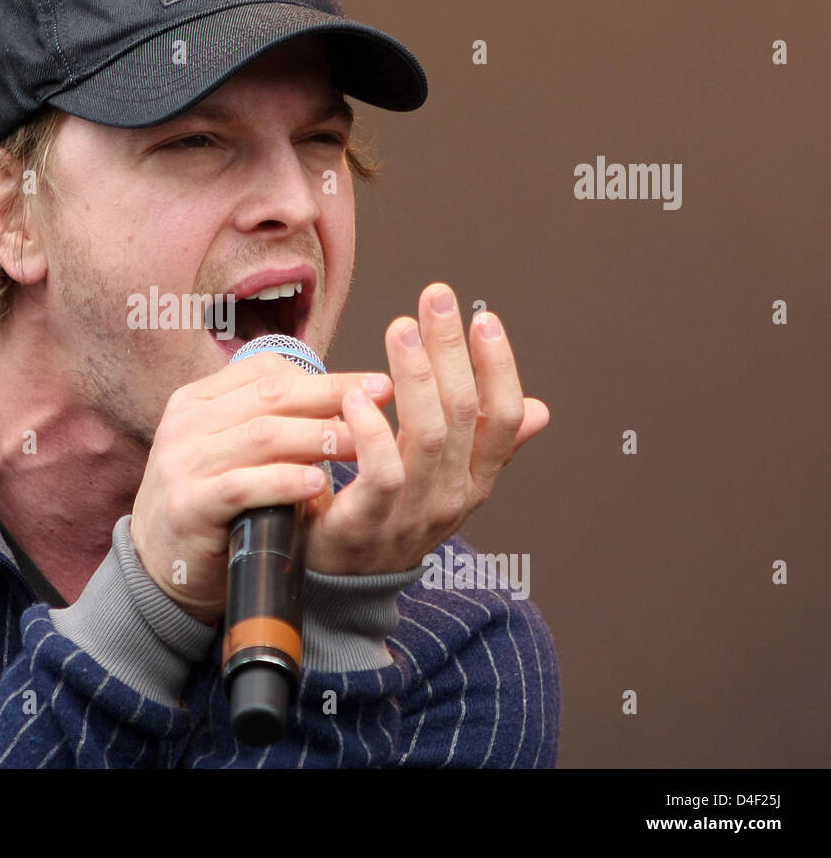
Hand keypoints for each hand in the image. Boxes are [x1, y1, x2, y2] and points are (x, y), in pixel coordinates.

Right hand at [130, 352, 380, 624]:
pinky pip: (243, 486)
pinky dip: (284, 481)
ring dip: (317, 437)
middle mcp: (185, 425)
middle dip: (331, 395)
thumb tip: (340, 396)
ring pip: (260, 436)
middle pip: (269, 398)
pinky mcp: (188, 506)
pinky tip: (318, 484)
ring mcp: (183, 464)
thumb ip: (266, 422)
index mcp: (195, 401)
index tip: (370, 384)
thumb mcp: (228, 451)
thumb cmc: (210, 505)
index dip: (323, 376)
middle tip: (381, 399)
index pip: (265, 373)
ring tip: (359, 444)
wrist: (159, 569)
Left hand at [303, 282, 549, 575]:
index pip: (505, 418)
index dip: (499, 366)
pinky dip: (372, 430)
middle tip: (436, 298)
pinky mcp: (368, 523)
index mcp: (475, 478)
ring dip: (416, 376)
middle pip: (464, 413)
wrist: (341, 582)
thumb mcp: (446, 479)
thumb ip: (487, 444)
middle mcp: (453, 495)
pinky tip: (359, 394)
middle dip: (452, 349)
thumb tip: (540, 411)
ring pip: (428, 435)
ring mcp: (413, 512)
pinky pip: (381, 473)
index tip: (484, 318)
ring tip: (400, 329)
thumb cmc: (387, 514)